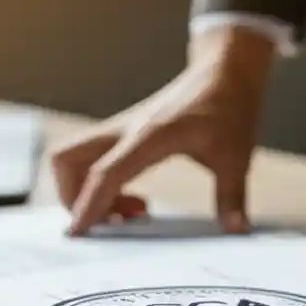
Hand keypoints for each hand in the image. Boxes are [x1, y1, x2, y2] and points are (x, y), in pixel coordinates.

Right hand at [52, 26, 275, 234]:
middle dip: (73, 198)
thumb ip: (233, 197)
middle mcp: (126, 130)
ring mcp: (121, 131)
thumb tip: (237, 230)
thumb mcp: (237, 157)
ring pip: (74, 160)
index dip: (89, 203)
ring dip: (87, 193)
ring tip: (131, 212)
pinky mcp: (124, 135)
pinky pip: (92, 161)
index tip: (77, 232)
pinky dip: (100, 185)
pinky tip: (136, 200)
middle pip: (68, 159)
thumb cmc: (230, 109)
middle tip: (112, 223)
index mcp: (151, 135)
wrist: (225, 73)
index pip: (106, 172)